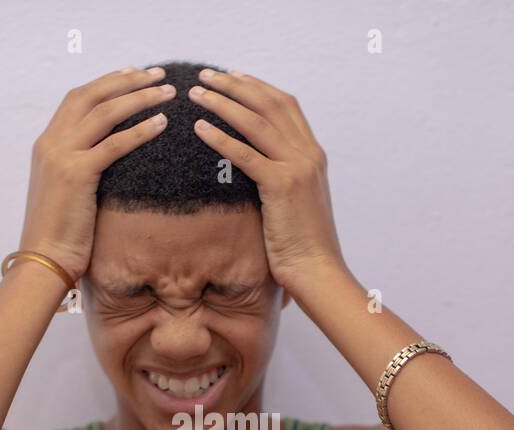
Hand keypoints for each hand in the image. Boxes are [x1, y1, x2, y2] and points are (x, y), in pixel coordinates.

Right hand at [17, 66, 174, 282]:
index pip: (77, 98)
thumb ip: (80, 169)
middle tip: (157, 75)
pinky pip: (113, 144)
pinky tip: (161, 124)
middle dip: (126, 81)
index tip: (134, 74)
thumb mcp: (67, 192)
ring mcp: (60, 156)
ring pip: (104, 113)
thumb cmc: (59, 235)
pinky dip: (139, 131)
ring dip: (138, 98)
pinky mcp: (75, 174)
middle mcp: (50, 143)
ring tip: (167, 93)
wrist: (42, 260)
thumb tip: (108, 162)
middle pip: (91, 95)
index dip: (107, 83)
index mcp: (46, 144)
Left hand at [189, 68, 345, 292]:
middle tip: (206, 75)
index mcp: (313, 154)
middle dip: (235, 85)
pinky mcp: (282, 185)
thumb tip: (254, 169)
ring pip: (255, 121)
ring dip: (223, 102)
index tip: (233, 77)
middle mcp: (308, 154)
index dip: (257, 87)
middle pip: (269, 103)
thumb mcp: (295, 202)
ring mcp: (297, 167)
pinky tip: (199, 128)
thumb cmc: (302, 245)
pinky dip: (221, 137)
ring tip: (196, 93)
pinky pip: (245, 154)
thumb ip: (281, 178)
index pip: (285, 105)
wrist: (317, 270)